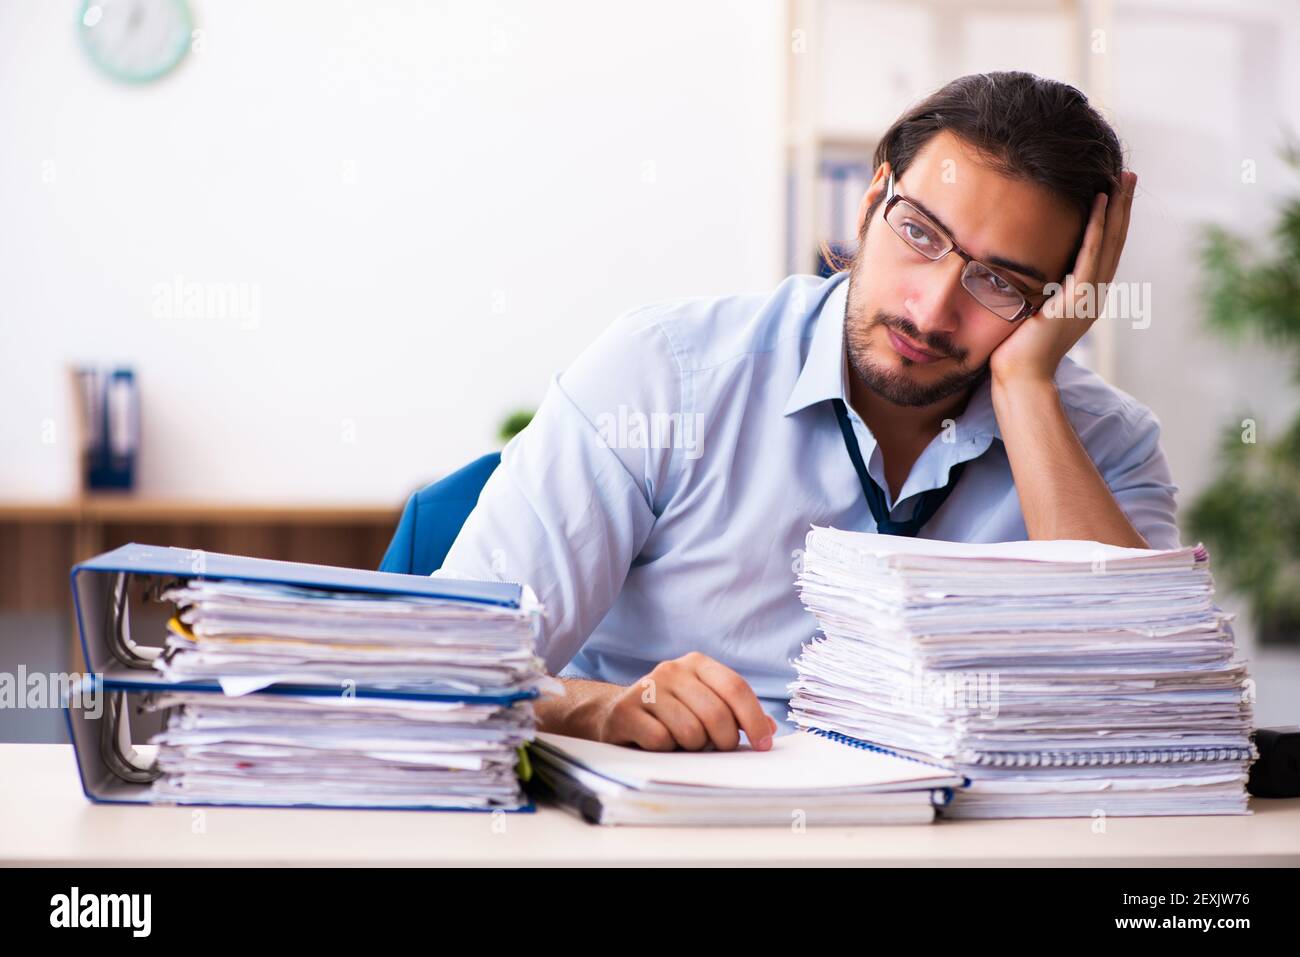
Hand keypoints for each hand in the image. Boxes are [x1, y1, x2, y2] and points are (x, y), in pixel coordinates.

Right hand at [595, 651, 778, 751]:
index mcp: (696, 663)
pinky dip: (666, 750)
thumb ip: (736, 714)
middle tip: (717, 748)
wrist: (615, 714)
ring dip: (692, 747)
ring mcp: (647, 689)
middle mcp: (671, 670)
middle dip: (724, 740)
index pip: (736, 687)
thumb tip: (770, 729)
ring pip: (690, 731)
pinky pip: (662, 741)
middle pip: (716, 713)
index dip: (754, 719)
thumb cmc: (670, 714)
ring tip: (682, 742)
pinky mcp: (626, 712)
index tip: (763, 745)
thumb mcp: (704, 705)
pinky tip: (657, 743)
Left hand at [989, 171, 1137, 385]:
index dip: (1112, 221)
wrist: (1021, 377)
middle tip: (1128, 176)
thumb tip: (1030, 276)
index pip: (1104, 251)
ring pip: (1109, 243)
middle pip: (1115, 242)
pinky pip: (1090, 255)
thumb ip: (1041, 292)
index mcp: (1085, 297)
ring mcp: (1089, 297)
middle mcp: (1094, 295)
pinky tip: (1100, 203)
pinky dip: (1097, 228)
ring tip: (1122, 180)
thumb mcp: (1033, 312)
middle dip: (1122, 208)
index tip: (1114, 193)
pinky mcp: (1077, 299)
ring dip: (1116, 210)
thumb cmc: (1017, 350)